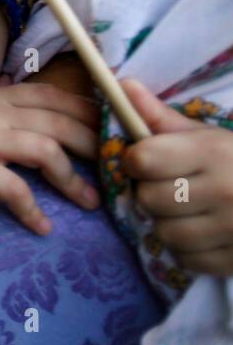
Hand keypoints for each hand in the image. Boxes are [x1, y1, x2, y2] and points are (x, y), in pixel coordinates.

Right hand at [0, 80, 100, 235]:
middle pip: (64, 122)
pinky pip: (14, 190)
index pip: (54, 95)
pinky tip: (43, 227)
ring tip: (91, 202)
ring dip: (74, 179)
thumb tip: (6, 98)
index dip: (87, 109)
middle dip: (96, 144)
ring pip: (48, 151)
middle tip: (116, 167)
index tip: (108, 125)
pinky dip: (33, 210)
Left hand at [121, 79, 232, 275]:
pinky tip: (204, 233)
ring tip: (189, 212)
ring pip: (164, 233)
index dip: (137, 160)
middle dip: (153, 193)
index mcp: (213, 153)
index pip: (142, 160)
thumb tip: (122, 85)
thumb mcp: (209, 136)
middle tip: (172, 188)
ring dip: (169, 224)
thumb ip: (161, 117)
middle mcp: (224, 191)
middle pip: (147, 199)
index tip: (148, 161)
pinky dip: (189, 250)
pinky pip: (186, 259)